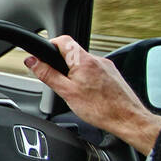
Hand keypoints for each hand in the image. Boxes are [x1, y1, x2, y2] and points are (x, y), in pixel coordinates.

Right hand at [24, 35, 160, 154]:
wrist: (129, 120)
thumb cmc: (101, 109)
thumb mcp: (66, 92)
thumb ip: (47, 74)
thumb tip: (32, 61)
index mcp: (84, 61)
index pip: (63, 40)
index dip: (50, 45)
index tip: (44, 57)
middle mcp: (97, 59)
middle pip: (73, 53)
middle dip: (62, 64)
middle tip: (60, 81)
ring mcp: (107, 66)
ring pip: (84, 63)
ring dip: (76, 73)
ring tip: (77, 92)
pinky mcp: (113, 75)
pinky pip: (95, 71)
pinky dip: (88, 79)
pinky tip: (90, 95)